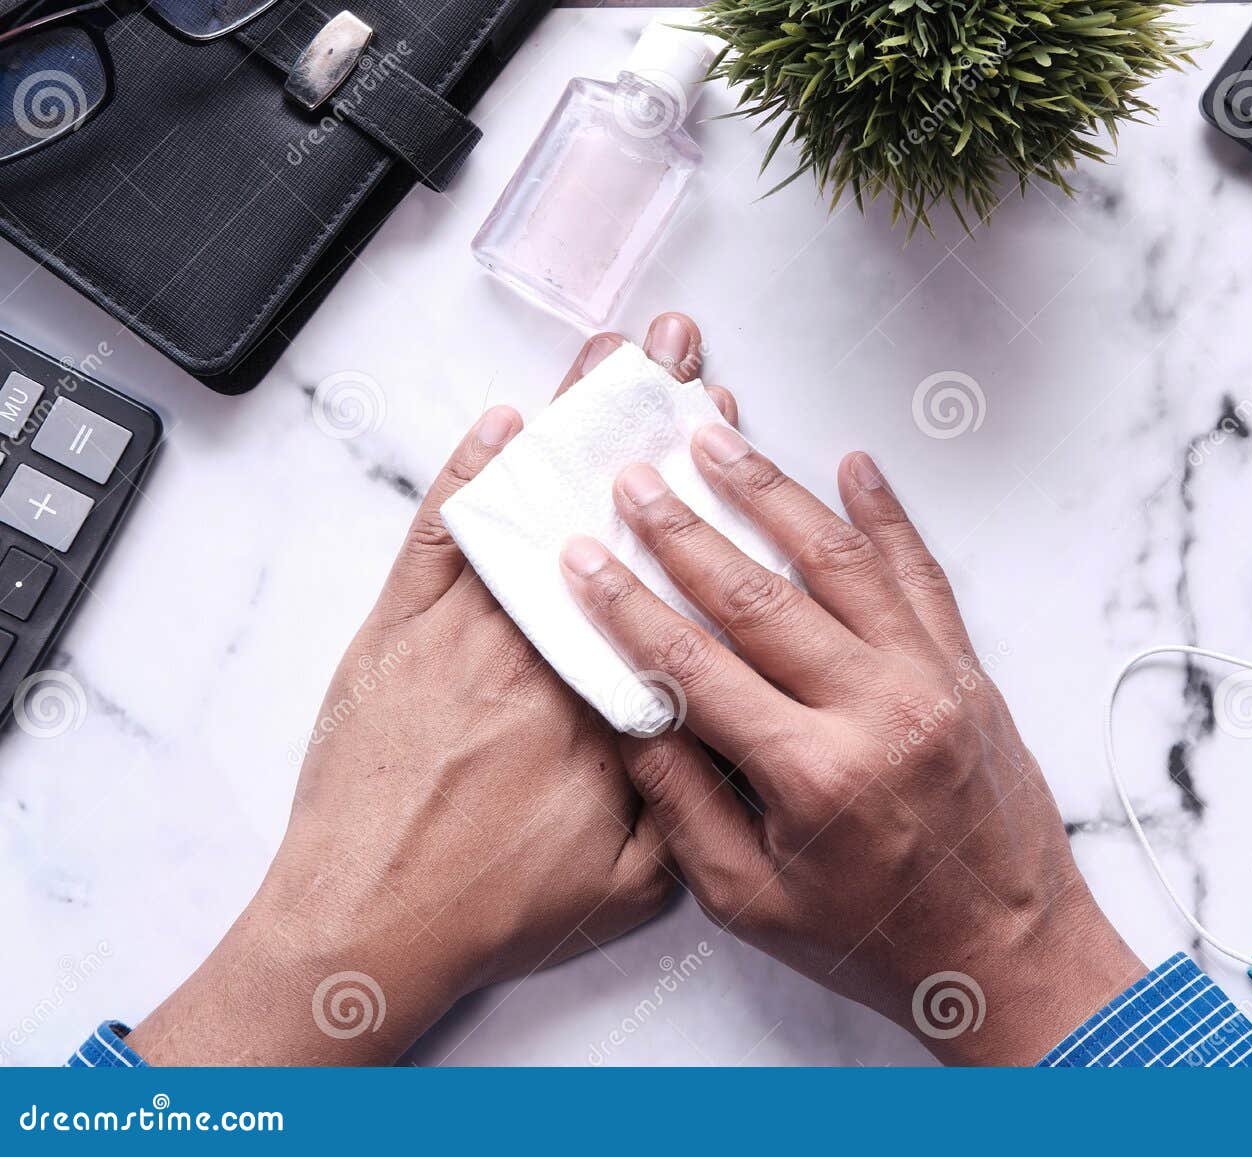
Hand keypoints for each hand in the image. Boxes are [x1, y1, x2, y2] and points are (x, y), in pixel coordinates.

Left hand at [129, 314, 723, 1064]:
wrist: (366, 925)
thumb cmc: (493, 908)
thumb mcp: (634, 883)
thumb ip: (691, 801)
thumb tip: (732, 740)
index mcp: (602, 699)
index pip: (660, 568)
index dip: (694, 490)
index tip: (723, 427)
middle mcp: (532, 647)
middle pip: (597, 512)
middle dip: (640, 421)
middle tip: (674, 347)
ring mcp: (457, 632)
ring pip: (523, 508)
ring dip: (565, 425)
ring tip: (606, 355)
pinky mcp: (393, 633)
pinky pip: (435, 538)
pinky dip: (465, 477)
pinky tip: (499, 426)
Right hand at [560, 422, 1145, 1064]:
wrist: (1010, 951)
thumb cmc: (878, 938)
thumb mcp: (751, 899)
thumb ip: (684, 803)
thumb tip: (629, 711)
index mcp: (813, 774)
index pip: (695, 666)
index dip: (627, 605)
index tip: (582, 555)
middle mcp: (877, 711)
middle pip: (759, 597)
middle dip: (685, 530)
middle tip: (635, 477)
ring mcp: (931, 680)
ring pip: (841, 561)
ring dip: (773, 494)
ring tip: (719, 440)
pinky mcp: (967, 669)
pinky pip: (923, 573)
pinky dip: (888, 515)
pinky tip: (853, 466)